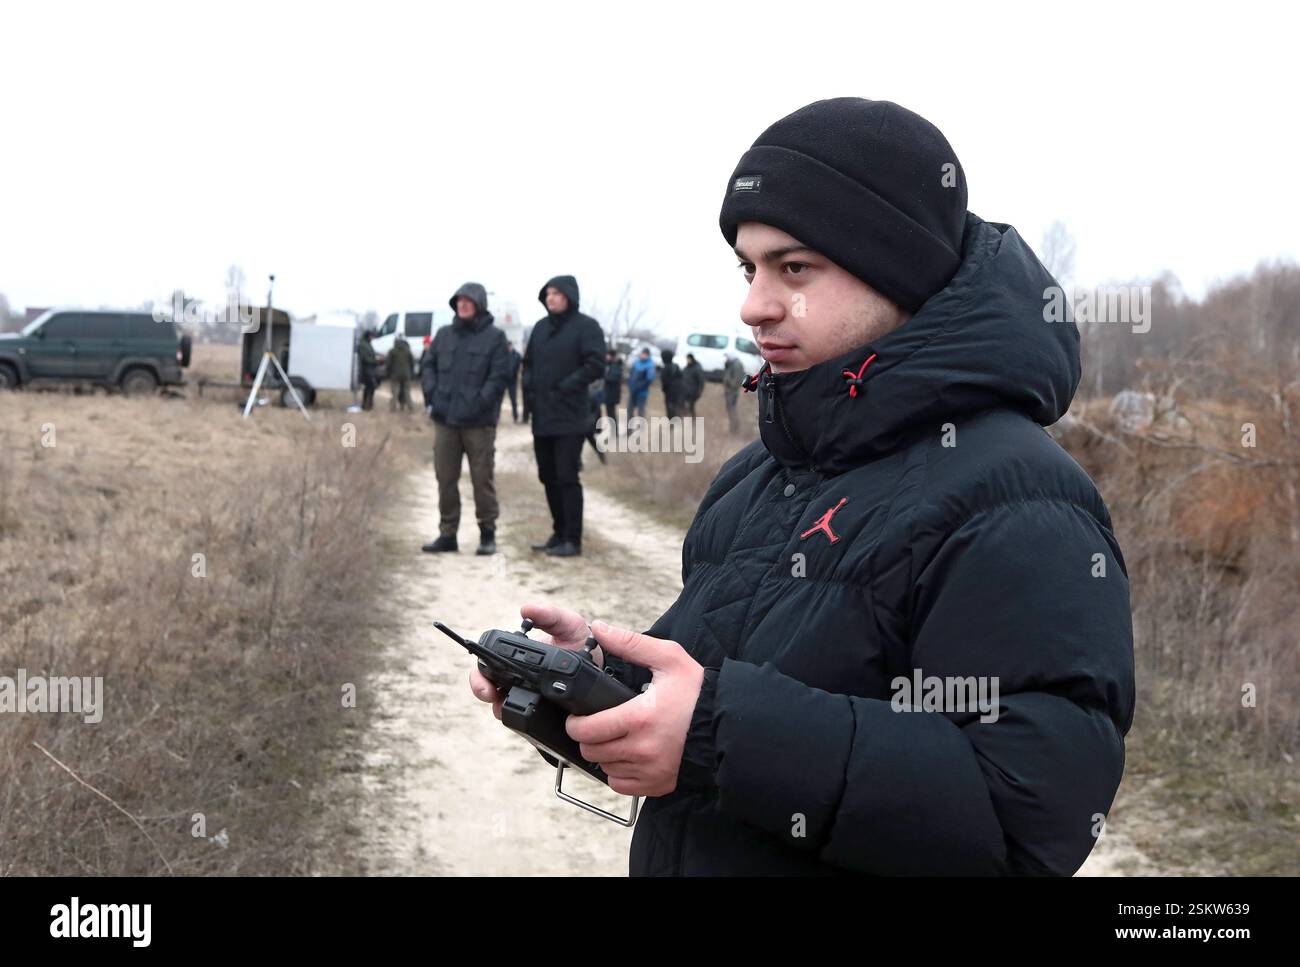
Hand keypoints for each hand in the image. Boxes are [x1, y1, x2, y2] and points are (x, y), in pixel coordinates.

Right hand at [468, 602, 599, 720]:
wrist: (601, 666)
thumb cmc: (578, 641)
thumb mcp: (567, 624)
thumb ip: (549, 615)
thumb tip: (527, 609)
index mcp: (516, 655)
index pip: (487, 663)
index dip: (480, 673)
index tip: (485, 680)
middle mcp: (516, 677)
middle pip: (487, 687)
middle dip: (483, 691)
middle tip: (490, 695)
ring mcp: (526, 696)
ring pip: (502, 707)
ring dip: (502, 708)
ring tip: (510, 708)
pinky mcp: (539, 713)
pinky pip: (525, 719)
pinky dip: (524, 719)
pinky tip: (533, 716)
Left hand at [565, 619, 703, 797]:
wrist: (727, 724)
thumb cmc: (698, 692)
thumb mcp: (668, 659)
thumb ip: (631, 644)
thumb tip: (599, 629)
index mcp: (640, 717)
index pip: (587, 729)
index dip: (575, 722)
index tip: (578, 716)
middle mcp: (642, 749)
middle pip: (591, 751)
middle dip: (587, 736)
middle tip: (595, 724)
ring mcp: (649, 770)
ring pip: (604, 768)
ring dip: (603, 753)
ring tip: (614, 737)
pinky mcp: (656, 784)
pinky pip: (620, 785)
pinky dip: (617, 772)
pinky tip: (627, 755)